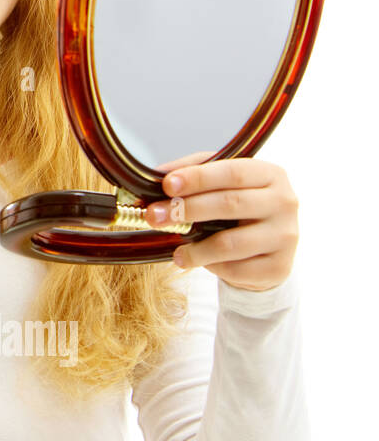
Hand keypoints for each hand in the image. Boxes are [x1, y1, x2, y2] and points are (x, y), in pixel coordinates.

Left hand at [146, 152, 298, 291]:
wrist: (266, 250)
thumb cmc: (237, 210)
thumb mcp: (219, 183)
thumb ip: (193, 172)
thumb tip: (159, 174)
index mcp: (269, 174)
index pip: (232, 172)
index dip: (197, 178)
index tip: (168, 185)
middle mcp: (284, 202)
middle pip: (229, 204)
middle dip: (187, 210)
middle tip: (155, 216)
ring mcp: (285, 236)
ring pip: (230, 243)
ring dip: (195, 248)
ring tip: (175, 251)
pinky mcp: (279, 267)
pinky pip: (236, 268)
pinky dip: (211, 266)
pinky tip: (198, 262)